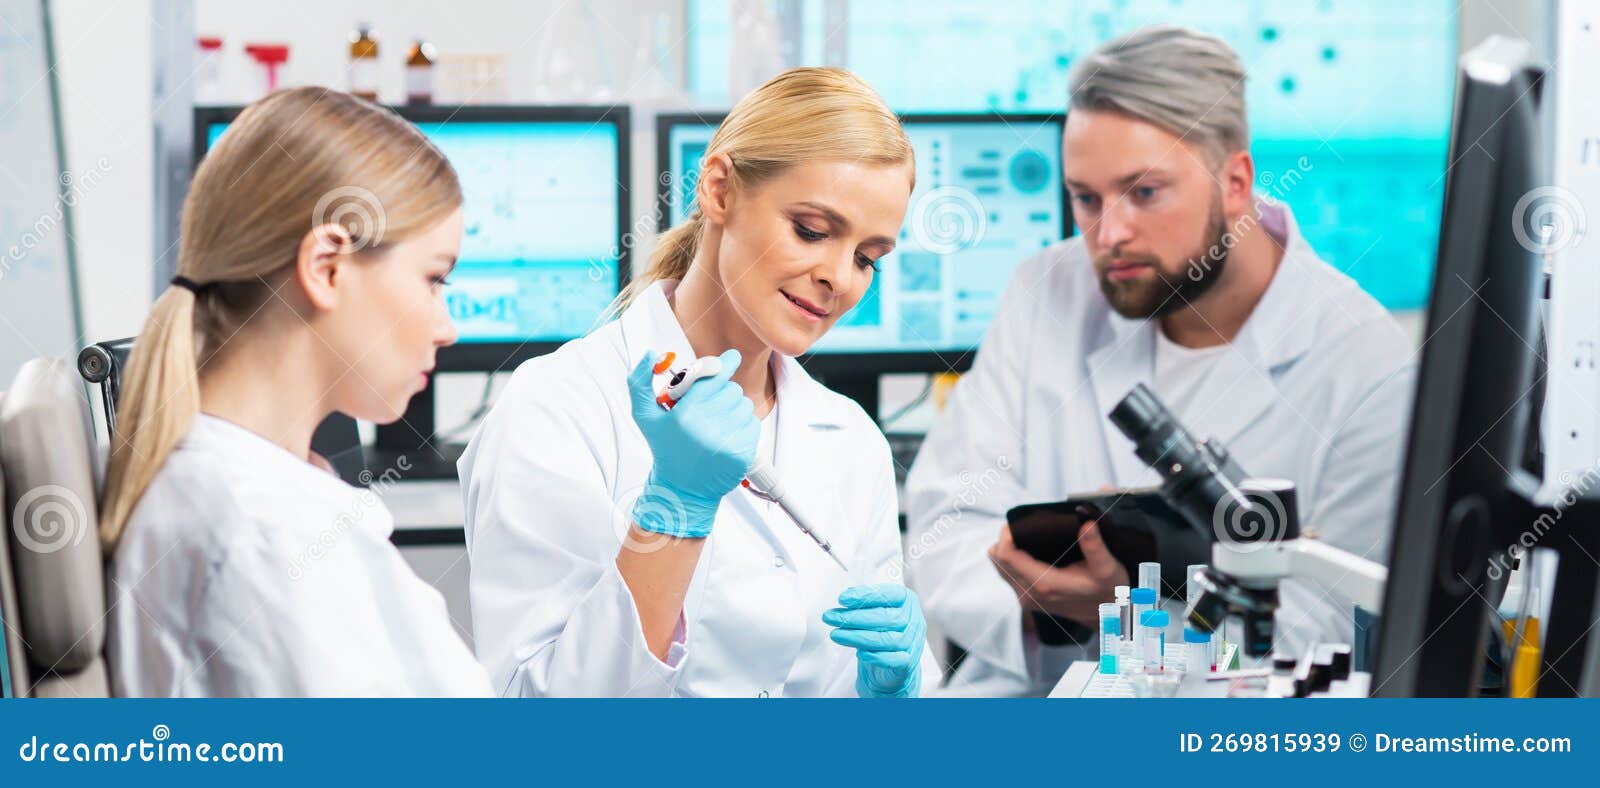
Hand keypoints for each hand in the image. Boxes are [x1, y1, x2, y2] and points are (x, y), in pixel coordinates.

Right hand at [626, 348, 758, 537]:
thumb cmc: (665, 449)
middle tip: (709, 405)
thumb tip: (649, 355)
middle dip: (722, 392)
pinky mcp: (743, 453)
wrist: (682, 489)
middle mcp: (708, 427)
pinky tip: (727, 434)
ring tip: (717, 421)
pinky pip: (753, 423)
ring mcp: (728, 441)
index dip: (725, 363)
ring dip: (734, 408)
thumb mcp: (644, 416)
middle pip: (731, 389)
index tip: (731, 357)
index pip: (714, 377)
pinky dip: (744, 425)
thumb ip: (639, 382)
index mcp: (685, 414)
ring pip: (744, 404)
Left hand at [824, 584, 925, 697]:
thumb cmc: (881, 631)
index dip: (865, 595)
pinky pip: (893, 660)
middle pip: (886, 617)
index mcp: (907, 601)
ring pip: (886, 639)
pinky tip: (859, 653)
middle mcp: (914, 620)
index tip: (842, 599)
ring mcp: (913, 643)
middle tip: (831, 617)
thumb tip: (847, 595)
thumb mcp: (873, 612)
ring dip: (857, 637)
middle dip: (855, 617)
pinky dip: (875, 656)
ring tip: (836, 634)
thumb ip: (864, 603)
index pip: (889, 594)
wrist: (891, 665)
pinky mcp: (908, 663)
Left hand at [988, 520, 1128, 626]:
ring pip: (1000, 567)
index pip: (1005, 555)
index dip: (1007, 534)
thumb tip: (1086, 523)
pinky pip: (1008, 575)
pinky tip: (1027, 551)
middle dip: (1007, 539)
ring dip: (1008, 550)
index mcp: (1044, 584)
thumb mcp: (1107, 568)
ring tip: (1024, 536)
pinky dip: (1012, 560)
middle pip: (998, 559)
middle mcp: (1030, 594)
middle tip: (1023, 525)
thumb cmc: (1108, 591)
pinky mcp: (1028, 600)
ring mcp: (1027, 598)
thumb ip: (1094, 545)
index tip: (1017, 521)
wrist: (1109, 617)